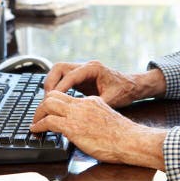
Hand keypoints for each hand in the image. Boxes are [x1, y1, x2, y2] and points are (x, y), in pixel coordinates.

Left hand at [30, 91, 166, 168]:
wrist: (130, 140)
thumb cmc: (122, 136)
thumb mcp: (106, 118)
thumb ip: (93, 117)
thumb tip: (84, 126)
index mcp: (91, 101)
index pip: (67, 96)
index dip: (55, 103)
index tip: (49, 110)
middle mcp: (82, 104)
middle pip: (54, 94)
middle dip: (42, 104)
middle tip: (37, 115)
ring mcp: (77, 114)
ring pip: (48, 104)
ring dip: (38, 113)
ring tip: (34, 122)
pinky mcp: (73, 127)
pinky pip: (49, 121)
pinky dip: (38, 125)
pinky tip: (35, 130)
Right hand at [43, 61, 165, 108]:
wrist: (133, 86)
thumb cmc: (125, 91)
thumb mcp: (111, 100)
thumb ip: (95, 104)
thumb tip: (79, 114)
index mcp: (93, 68)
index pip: (70, 76)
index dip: (59, 89)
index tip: (51, 101)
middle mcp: (85, 66)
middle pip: (59, 68)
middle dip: (50, 83)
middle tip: (46, 100)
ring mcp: (82, 71)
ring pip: (58, 72)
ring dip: (51, 85)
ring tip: (48, 101)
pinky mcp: (80, 77)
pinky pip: (63, 79)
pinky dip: (57, 88)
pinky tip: (56, 101)